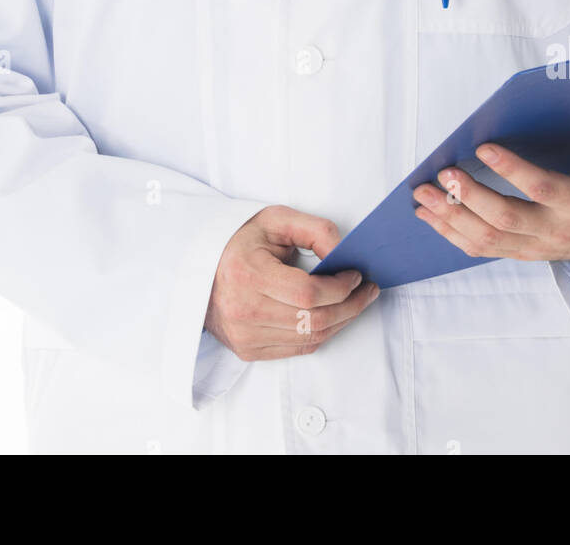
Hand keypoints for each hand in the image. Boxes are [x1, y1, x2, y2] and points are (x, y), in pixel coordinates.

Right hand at [204, 205, 379, 361]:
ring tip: (355, 302)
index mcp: (247, 274)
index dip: (339, 288)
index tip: (356, 275)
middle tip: (367, 291)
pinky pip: (297, 348)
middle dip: (350, 307)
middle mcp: (243, 310)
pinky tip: (331, 316)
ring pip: (309, 338)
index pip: (307, 294)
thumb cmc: (241, 241)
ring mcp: (244, 335)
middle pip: (313, 320)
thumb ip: (314, 230)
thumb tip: (344, 254)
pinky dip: (321, 333)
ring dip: (340, 321)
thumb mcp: (276, 220)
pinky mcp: (248, 350)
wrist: (201, 269)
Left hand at [412, 93, 569, 264]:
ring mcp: (538, 246)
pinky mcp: (525, 251)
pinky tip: (430, 217)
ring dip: (451, 219)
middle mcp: (557, 229)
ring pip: (488, 240)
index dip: (512, 170)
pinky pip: (485, 249)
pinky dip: (454, 234)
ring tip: (422, 196)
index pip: (543, 188)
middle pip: (506, 220)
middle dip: (469, 198)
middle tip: (442, 174)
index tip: (483, 147)